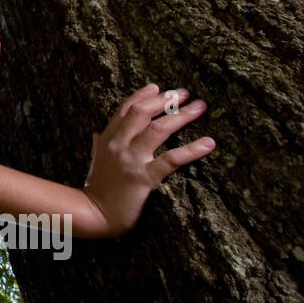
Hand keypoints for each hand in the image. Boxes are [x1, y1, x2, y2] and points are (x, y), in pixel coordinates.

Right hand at [82, 84, 214, 235]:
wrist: (95, 215)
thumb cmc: (98, 189)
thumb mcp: (95, 162)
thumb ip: (98, 146)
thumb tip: (96, 134)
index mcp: (108, 139)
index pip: (125, 109)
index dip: (142, 96)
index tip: (158, 87)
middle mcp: (118, 145)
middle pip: (142, 112)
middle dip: (165, 100)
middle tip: (184, 93)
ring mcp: (131, 160)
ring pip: (158, 130)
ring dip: (182, 115)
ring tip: (200, 107)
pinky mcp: (144, 178)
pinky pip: (171, 159)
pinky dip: (192, 149)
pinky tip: (208, 143)